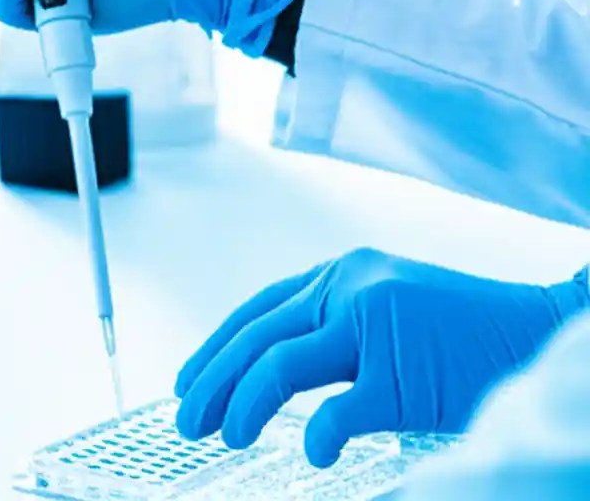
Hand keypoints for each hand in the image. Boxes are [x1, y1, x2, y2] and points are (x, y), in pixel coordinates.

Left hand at [173, 248, 589, 467]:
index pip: (257, 311)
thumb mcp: (383, 315)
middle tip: (188, 421)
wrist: (542, 333)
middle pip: (256, 338)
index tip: (185, 381)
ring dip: (242, 405)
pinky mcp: (404, 371)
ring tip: (228, 436)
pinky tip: (310, 453)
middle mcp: (350, 287)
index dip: (213, 348)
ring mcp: (375, 324)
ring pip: (277, 364)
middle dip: (211, 383)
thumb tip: (263, 375)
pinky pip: (339, 408)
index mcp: (341, 273)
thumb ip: (331, 330)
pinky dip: (316, 433)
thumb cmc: (461, 337)